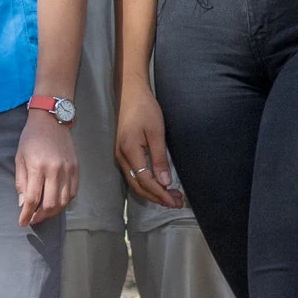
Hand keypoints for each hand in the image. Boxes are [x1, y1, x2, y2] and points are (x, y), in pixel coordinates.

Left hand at [15, 112, 78, 226]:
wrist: (51, 120)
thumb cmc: (31, 138)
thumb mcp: (20, 158)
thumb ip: (21, 182)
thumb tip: (23, 204)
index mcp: (37, 167)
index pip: (33, 199)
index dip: (27, 214)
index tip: (22, 222)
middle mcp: (54, 170)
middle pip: (50, 204)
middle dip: (40, 217)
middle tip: (33, 219)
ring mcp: (68, 170)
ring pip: (63, 201)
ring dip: (53, 212)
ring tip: (44, 213)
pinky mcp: (76, 168)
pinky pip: (73, 193)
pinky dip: (65, 202)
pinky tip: (57, 203)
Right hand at [114, 92, 182, 207]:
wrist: (131, 94)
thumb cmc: (145, 109)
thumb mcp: (156, 132)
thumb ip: (160, 158)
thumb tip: (165, 182)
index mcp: (129, 152)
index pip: (145, 181)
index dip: (160, 194)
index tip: (175, 201)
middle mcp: (122, 158)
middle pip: (138, 186)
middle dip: (157, 197)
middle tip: (177, 203)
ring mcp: (120, 156)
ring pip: (135, 183)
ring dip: (152, 193)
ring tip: (171, 197)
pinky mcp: (123, 154)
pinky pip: (134, 176)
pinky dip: (146, 184)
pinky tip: (159, 185)